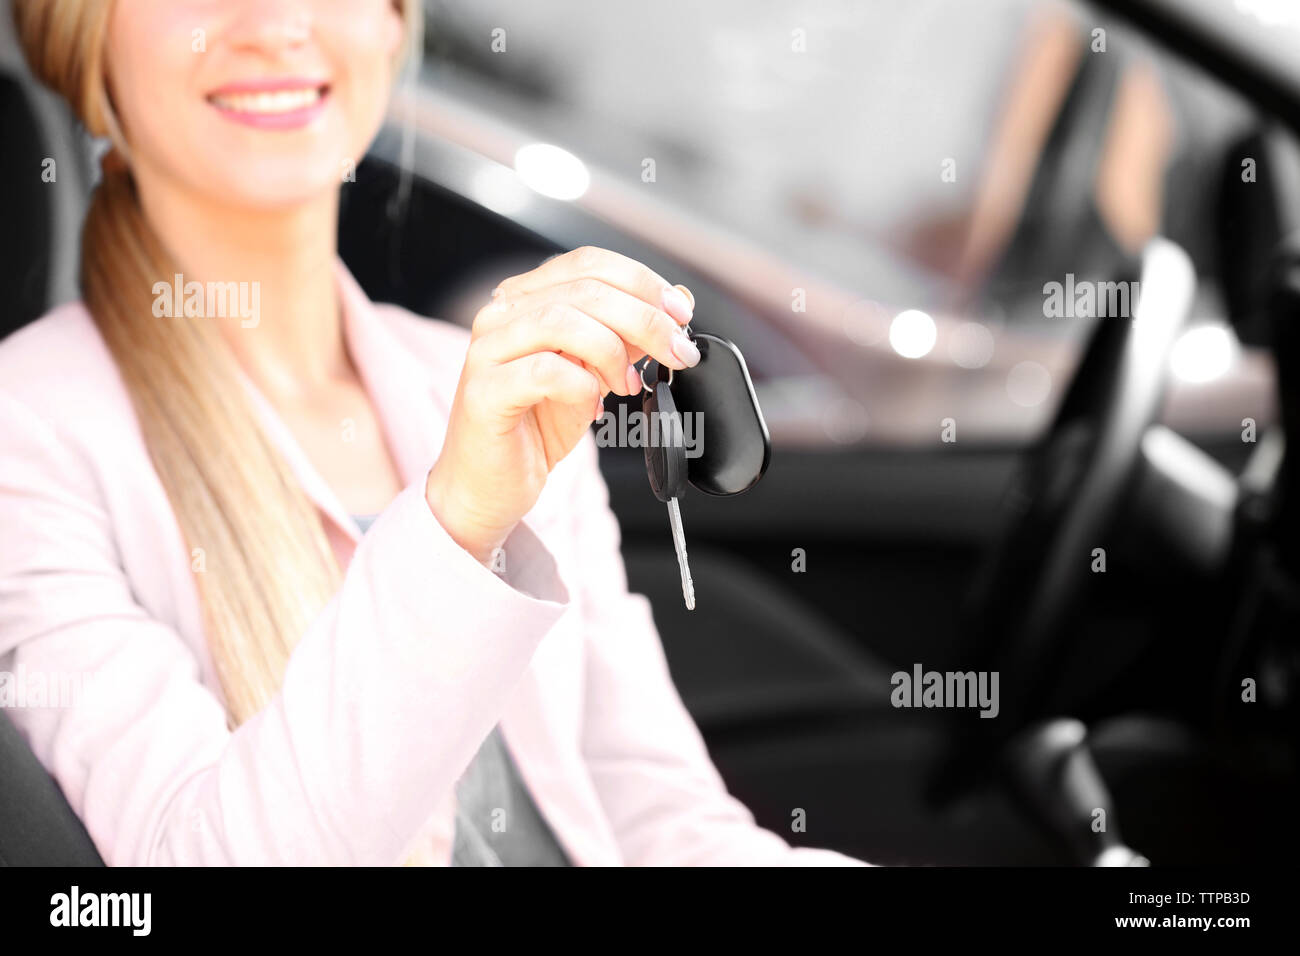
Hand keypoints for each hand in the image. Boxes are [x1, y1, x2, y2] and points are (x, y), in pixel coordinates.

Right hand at [425, 246, 697, 563]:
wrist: (488, 486)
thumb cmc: (535, 428)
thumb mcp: (595, 373)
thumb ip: (627, 335)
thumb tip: (676, 302)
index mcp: (526, 299)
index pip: (588, 263)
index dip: (642, 282)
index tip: (681, 313)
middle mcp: (501, 315)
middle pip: (585, 289)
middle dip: (646, 320)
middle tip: (677, 352)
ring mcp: (487, 351)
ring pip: (562, 322)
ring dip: (613, 351)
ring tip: (628, 384)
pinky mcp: (483, 392)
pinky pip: (544, 371)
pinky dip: (582, 385)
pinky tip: (592, 405)